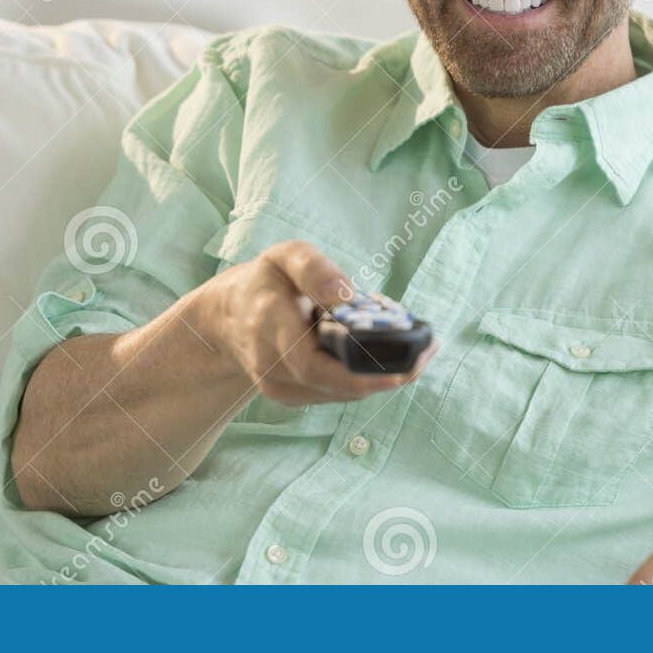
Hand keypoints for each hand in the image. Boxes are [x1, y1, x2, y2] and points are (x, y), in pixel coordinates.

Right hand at [196, 240, 436, 406]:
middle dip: (384, 375)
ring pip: (339, 392)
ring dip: (381, 377)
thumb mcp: (284, 256)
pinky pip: (334, 392)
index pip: (312, 363)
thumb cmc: (265, 281)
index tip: (404, 367)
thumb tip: (346, 295)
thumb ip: (313, 268)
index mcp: (268, 322)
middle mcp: (269, 362)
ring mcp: (278, 385)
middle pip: (333, 384)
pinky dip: (363, 379)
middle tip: (426, 355)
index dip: (360, 373)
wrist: (226, 318)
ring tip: (419, 354)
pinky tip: (387, 361)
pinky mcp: (289, 396)